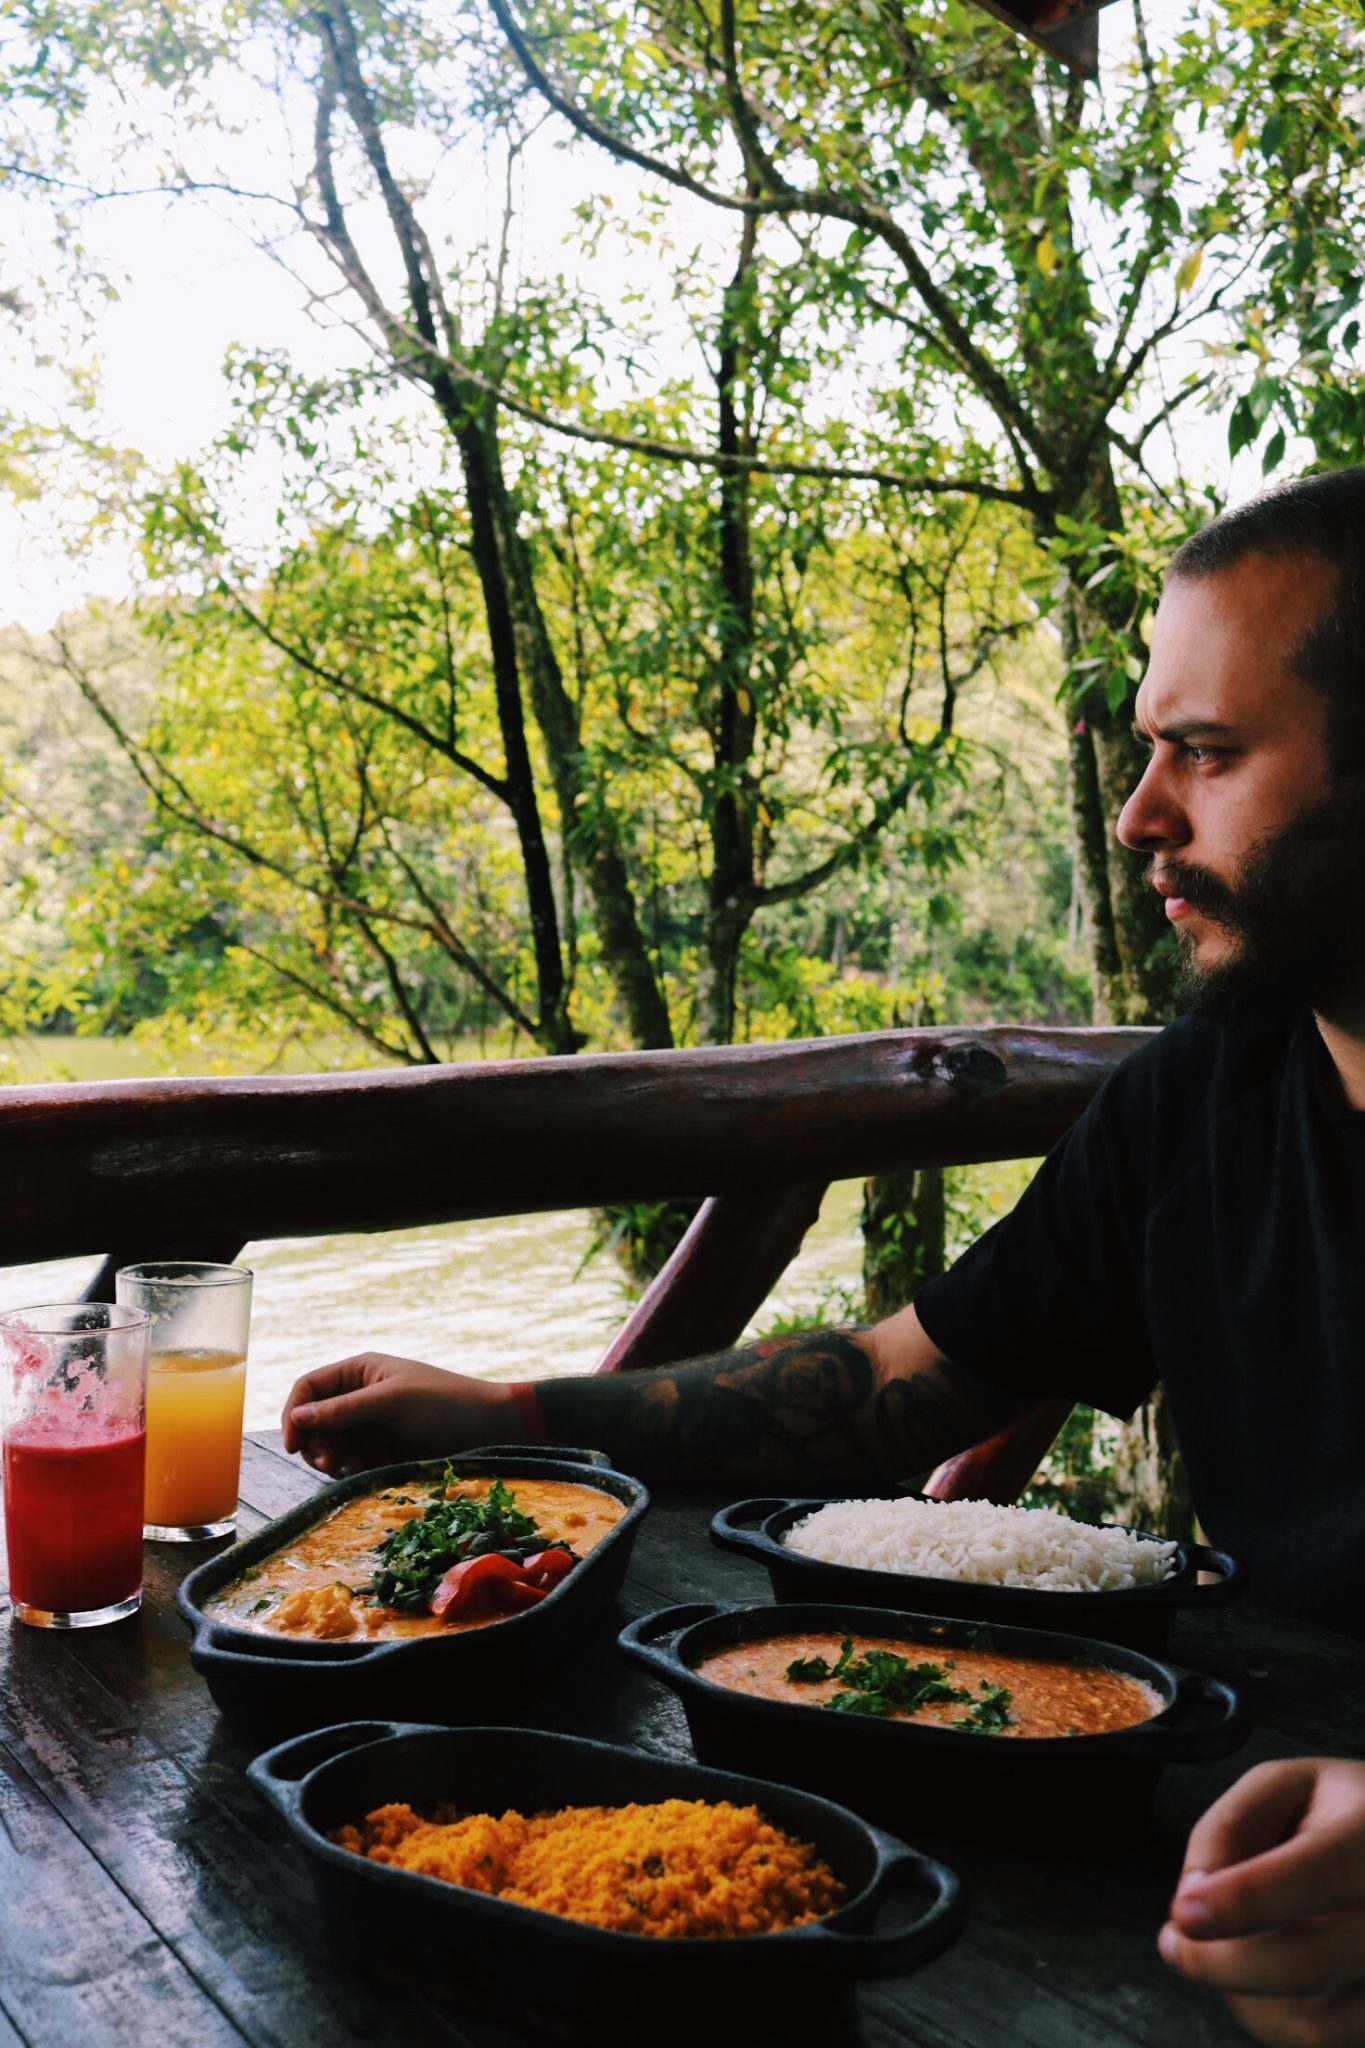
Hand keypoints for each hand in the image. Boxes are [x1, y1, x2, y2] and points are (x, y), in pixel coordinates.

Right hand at [281, 1351, 513, 1476]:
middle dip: (315, 1442)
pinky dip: (353, 1469)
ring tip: (349, 1469)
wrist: (488, 1429)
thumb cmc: (444, 1402)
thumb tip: (298, 1416)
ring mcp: (370, 1425)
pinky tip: (369, 1470)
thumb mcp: (392, 1401)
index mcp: (360, 1372)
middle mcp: (359, 1397)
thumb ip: (345, 1409)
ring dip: (333, 1459)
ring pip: (331, 1445)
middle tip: (328, 1462)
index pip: (309, 1388)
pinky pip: (352, 1462)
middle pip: (314, 1421)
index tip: (294, 1443)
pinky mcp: (382, 1450)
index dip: (295, 1413)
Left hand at [1159, 1757, 1364, 2044]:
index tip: (1181, 1914)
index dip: (1243, 1901)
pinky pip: (1327, 2040)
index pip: (1319, 1875)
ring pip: (1315, 2022)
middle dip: (1221, 1964)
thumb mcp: (1284, 1786)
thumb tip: (1192, 1895)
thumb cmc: (1336, 1813)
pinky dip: (1277, 2019)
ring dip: (1244, 1996)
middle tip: (1174, 1946)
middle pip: (1310, 1964)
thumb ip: (1230, 1825)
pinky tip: (1264, 1975)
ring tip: (1226, 1952)